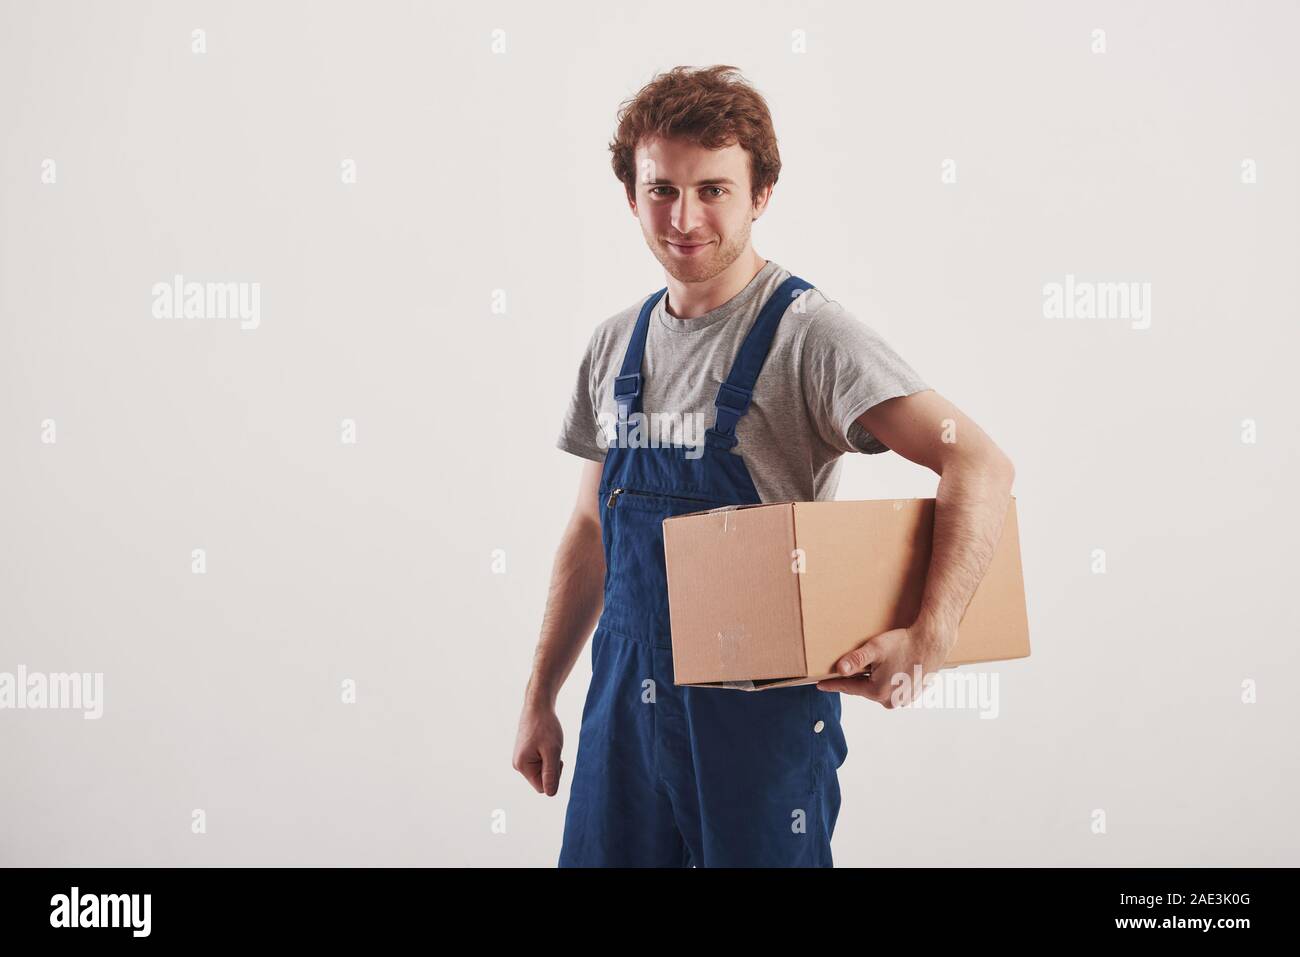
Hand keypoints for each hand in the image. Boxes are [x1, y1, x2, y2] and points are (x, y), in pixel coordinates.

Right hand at [512, 703, 564, 795]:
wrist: (538, 706)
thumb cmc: (545, 727)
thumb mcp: (552, 751)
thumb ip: (551, 773)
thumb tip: (550, 794)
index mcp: (522, 766)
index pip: (542, 787)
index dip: (554, 776)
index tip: (557, 759)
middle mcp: (518, 764)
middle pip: (541, 780)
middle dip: (552, 768)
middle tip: (554, 750)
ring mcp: (521, 758)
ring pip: (542, 770)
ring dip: (550, 760)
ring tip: (549, 744)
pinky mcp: (525, 752)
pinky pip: (540, 762)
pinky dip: (547, 754)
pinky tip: (546, 742)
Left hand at [815, 621, 956, 708]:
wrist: (932, 642)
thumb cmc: (904, 643)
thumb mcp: (875, 648)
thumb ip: (855, 659)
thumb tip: (839, 669)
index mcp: (877, 691)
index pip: (848, 687)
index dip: (832, 684)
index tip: (819, 685)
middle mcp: (889, 700)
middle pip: (863, 689)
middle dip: (857, 679)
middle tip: (849, 668)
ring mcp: (902, 700)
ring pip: (878, 689)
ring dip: (874, 679)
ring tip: (878, 665)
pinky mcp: (911, 695)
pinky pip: (891, 689)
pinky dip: (888, 680)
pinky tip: (892, 668)